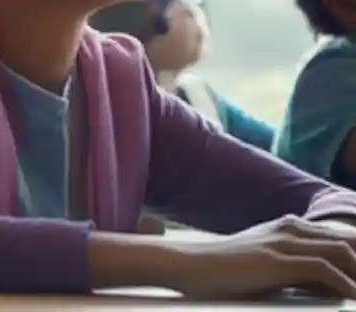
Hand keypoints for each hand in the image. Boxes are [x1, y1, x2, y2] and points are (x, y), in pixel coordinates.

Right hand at [168, 215, 355, 298]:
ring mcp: (283, 243)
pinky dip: (345, 285)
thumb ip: (288, 267)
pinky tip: (353, 298)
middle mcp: (289, 229)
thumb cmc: (218, 272)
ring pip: (341, 251)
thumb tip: (317, 286)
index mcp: (287, 227)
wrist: (186, 266)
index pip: (337, 238)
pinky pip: (324, 269)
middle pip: (346, 242)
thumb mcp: (260, 263)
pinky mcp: (277, 261)